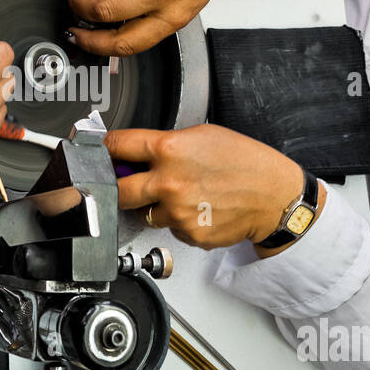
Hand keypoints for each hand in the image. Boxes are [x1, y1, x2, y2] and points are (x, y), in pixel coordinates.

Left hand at [106, 125, 318, 252]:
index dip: (102, 148)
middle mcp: (168, 182)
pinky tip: (199, 208)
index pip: (117, 147)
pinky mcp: (187, 234)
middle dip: (118, 187)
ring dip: (155, 205)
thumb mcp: (202, 135)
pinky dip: (178, 221)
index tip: (95, 151)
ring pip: (145, 213)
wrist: (274, 196)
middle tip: (126, 183)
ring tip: (184, 194)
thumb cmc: (244, 162)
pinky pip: (169, 228)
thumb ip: (164, 144)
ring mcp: (176, 212)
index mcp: (169, 149)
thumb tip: (134, 152)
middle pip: (117, 190)